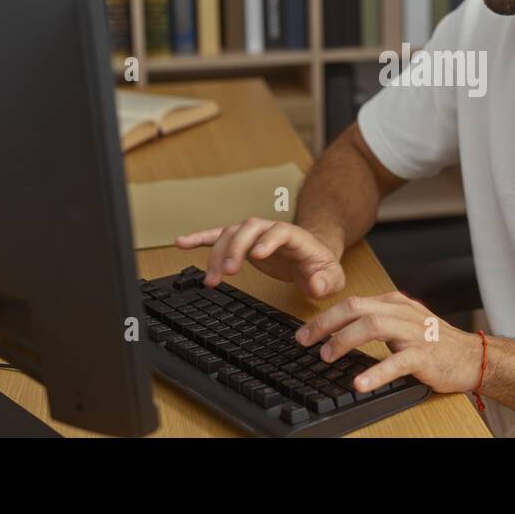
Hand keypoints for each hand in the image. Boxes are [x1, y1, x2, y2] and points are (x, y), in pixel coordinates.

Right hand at [175, 217, 345, 298]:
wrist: (314, 257)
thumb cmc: (322, 267)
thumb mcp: (333, 278)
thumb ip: (326, 281)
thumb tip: (315, 284)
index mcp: (295, 237)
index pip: (280, 231)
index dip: (267, 240)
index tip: (256, 255)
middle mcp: (271, 230)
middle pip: (249, 228)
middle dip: (235, 248)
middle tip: (228, 273)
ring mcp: (255, 235)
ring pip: (231, 234)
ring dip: (217, 254)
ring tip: (211, 279)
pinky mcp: (242, 244)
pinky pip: (218, 236)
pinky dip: (200, 239)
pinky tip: (182, 243)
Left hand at [295, 292, 482, 394]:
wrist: (472, 357)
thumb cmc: (437, 343)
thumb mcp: (404, 324)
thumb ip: (377, 321)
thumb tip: (340, 331)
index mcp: (395, 303)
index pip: (353, 303)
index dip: (325, 316)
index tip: (305, 333)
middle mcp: (403, 313)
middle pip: (357, 308)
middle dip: (327, 323)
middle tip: (306, 340)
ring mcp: (414, 333)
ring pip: (373, 325)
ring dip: (345, 340)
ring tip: (327, 356)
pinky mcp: (425, 356)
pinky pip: (397, 362)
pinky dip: (376, 372)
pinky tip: (359, 382)